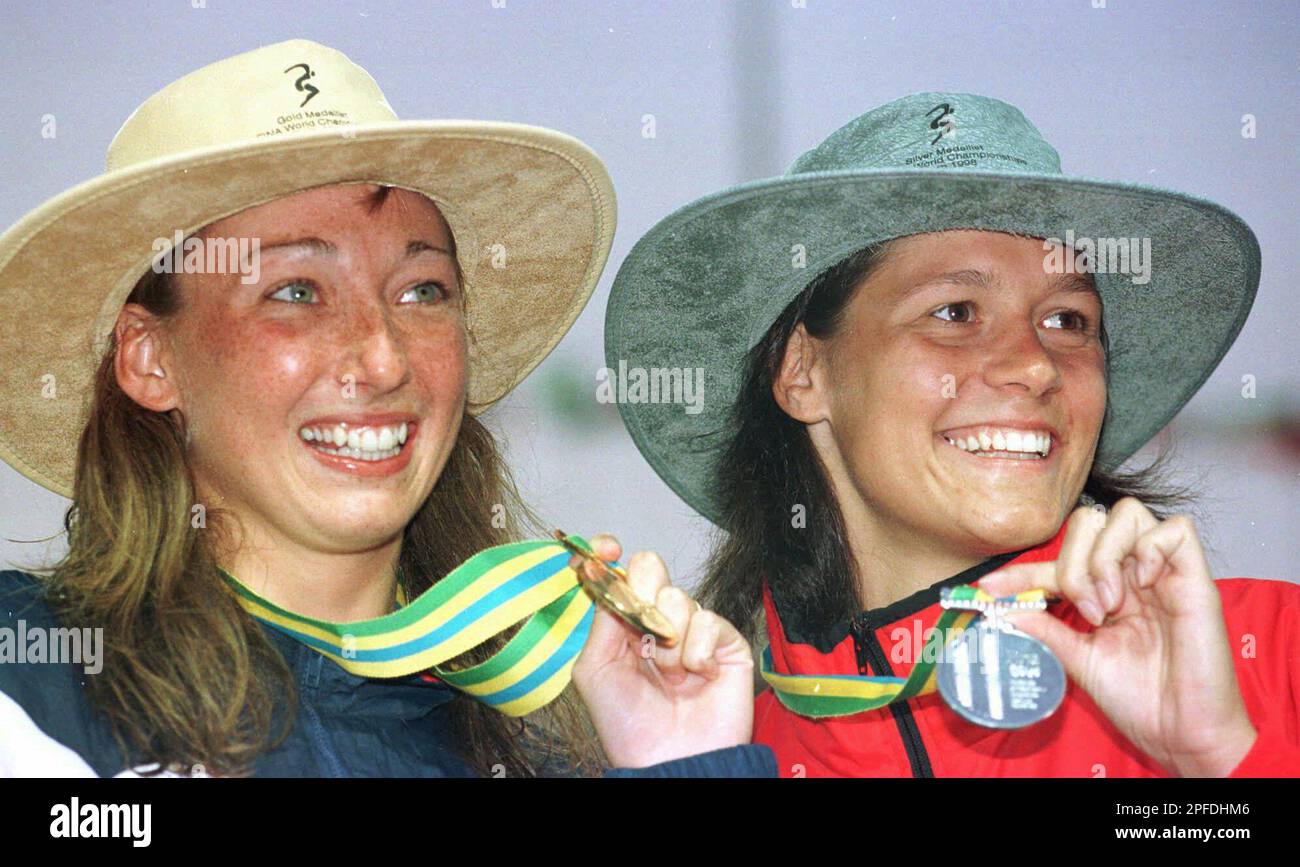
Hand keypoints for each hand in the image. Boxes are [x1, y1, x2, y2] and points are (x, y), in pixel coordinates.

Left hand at [569, 534, 754, 767]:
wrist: (671, 761)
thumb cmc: (629, 725)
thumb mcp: (594, 669)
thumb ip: (601, 618)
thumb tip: (605, 574)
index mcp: (623, 623)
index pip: (616, 570)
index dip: (607, 552)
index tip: (605, 549)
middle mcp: (657, 619)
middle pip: (649, 567)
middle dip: (640, 596)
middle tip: (642, 634)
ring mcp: (693, 628)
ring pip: (677, 596)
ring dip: (667, 641)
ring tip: (670, 675)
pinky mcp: (726, 641)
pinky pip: (708, 620)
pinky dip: (696, 651)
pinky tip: (697, 676)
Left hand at [979, 498, 1255, 776]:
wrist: (1181, 734)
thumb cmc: (1139, 700)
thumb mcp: (1079, 659)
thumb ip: (1046, 629)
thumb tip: (1002, 609)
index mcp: (1105, 592)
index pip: (1056, 562)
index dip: (1021, 571)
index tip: (989, 589)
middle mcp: (1133, 576)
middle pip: (1090, 522)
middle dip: (1072, 561)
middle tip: (1083, 608)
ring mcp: (1164, 574)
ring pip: (1127, 514)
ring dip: (1105, 556)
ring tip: (1110, 604)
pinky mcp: (1197, 580)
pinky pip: (1176, 529)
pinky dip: (1150, 548)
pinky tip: (1145, 584)